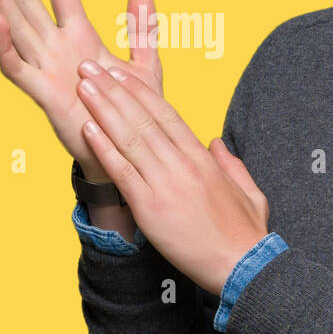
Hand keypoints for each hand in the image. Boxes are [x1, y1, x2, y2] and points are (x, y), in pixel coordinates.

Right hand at [0, 0, 162, 180]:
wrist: (124, 152)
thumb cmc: (130, 111)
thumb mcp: (144, 65)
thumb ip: (142, 28)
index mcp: (79, 35)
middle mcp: (56, 46)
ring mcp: (45, 67)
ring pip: (17, 24)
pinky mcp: (41, 93)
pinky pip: (16, 66)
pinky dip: (5, 45)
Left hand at [74, 59, 270, 295]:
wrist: (242, 266)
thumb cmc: (246, 233)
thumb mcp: (249, 191)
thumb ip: (230, 164)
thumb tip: (216, 143)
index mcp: (202, 159)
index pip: (166, 114)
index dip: (140, 91)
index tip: (121, 74)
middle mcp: (182, 164)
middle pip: (142, 118)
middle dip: (113, 89)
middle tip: (90, 67)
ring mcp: (165, 184)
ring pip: (129, 138)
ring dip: (103, 109)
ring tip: (83, 87)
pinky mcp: (150, 207)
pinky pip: (122, 172)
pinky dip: (103, 149)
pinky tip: (87, 130)